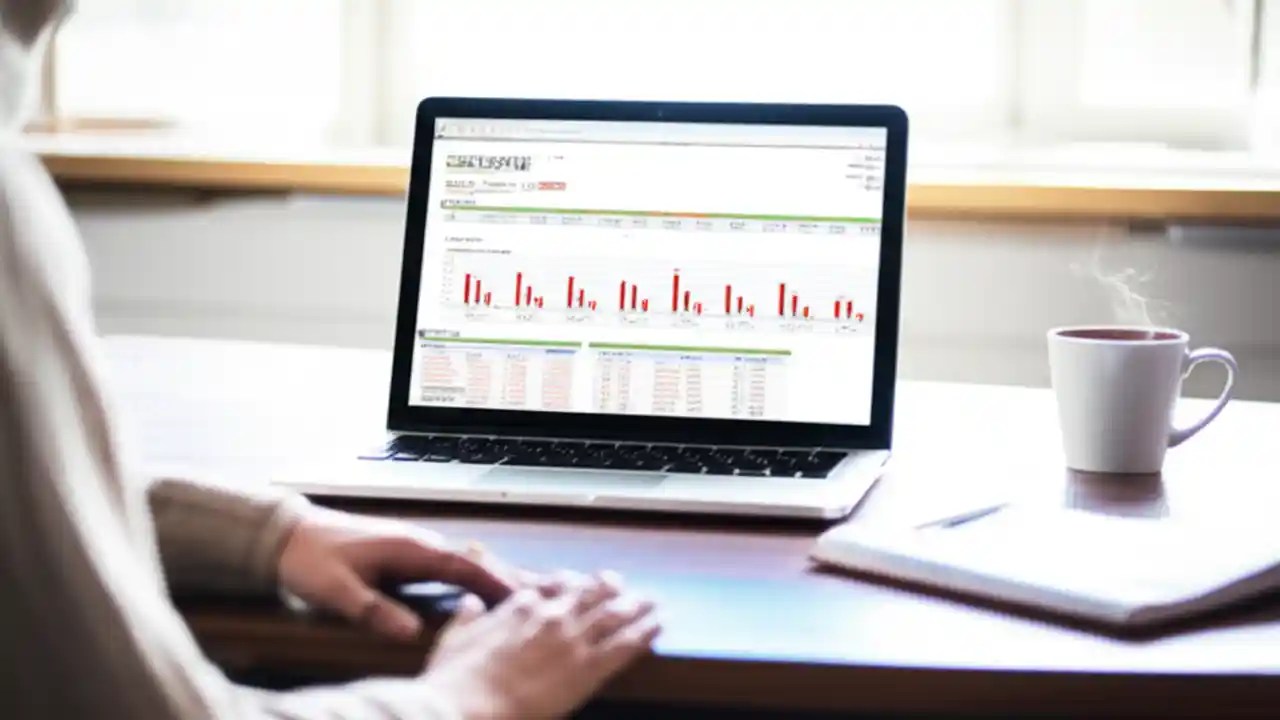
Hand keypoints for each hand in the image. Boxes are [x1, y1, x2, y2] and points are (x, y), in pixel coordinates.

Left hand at [277, 506, 526, 639]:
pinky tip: (490, 592)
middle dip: (513, 577)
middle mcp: (420, 544)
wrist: (288, 534)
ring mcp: (416, 548)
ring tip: (534, 594)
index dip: (498, 582)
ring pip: (469, 563)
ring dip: (499, 577)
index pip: (466, 565)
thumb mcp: (336, 591)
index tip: (528, 597)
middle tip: (551, 592)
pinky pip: (455, 567)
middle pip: (478, 561)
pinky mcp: (409, 555)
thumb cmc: (310, 559)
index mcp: (410, 549)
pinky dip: (479, 578)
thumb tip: (412, 633)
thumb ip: (374, 611)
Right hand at [423, 574, 660, 719]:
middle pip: (589, 593)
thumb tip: (471, 602)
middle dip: (609, 588)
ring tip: (652, 602)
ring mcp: (572, 641)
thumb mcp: (453, 640)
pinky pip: (625, 645)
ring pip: (614, 614)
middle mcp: (551, 616)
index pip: (552, 588)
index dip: (569, 586)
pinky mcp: (588, 669)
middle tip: (622, 586)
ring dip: (636, 606)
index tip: (577, 585)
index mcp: (519, 608)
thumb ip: (467, 618)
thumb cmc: (454, 680)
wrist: (466, 707)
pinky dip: (645, 632)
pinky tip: (659, 626)